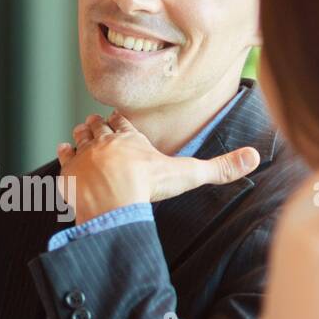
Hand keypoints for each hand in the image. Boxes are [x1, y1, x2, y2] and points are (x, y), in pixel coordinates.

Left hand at [56, 111, 259, 225]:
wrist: (112, 201)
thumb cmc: (149, 186)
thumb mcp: (188, 174)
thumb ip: (220, 168)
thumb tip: (256, 157)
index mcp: (131, 139)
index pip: (125, 124)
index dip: (122, 122)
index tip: (117, 118)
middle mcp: (106, 142)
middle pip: (100, 127)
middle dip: (99, 125)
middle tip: (95, 121)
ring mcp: (85, 156)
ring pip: (81, 138)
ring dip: (82, 135)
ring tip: (80, 132)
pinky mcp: (68, 172)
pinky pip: (64, 158)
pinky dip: (64, 154)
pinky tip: (63, 151)